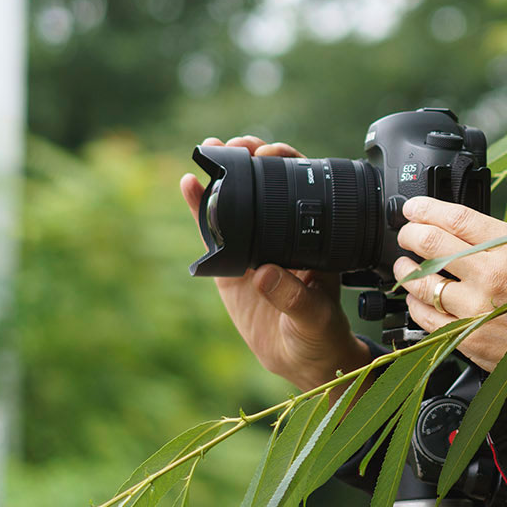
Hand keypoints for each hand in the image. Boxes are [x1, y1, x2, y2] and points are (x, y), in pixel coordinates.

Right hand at [180, 136, 370, 392]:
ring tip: (211, 148)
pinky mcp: (229, 265)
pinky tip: (188, 183)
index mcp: (313, 240)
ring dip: (225, 173)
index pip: (303, 189)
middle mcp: (284, 236)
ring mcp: (255, 247)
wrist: (300, 361)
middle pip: (268, 186)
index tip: (271, 155)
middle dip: (253, 158)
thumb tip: (268, 273)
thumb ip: (294, 299)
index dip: (288, 164)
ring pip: (238, 202)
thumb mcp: (315, 319)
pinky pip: (212, 231)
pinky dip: (199, 206)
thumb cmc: (319, 337)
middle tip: (240, 145)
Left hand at [393, 196, 506, 413]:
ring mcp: (476, 308)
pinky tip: (416, 300)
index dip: (426, 209)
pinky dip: (415, 305)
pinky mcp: (468, 339)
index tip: (415, 207)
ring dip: (406, 270)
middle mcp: (491, 273)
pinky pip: (427, 318)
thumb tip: (501, 248)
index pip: (455, 217)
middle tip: (406, 233)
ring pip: (421, 282)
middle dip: (410, 234)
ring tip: (404, 266)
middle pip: (430, 243)